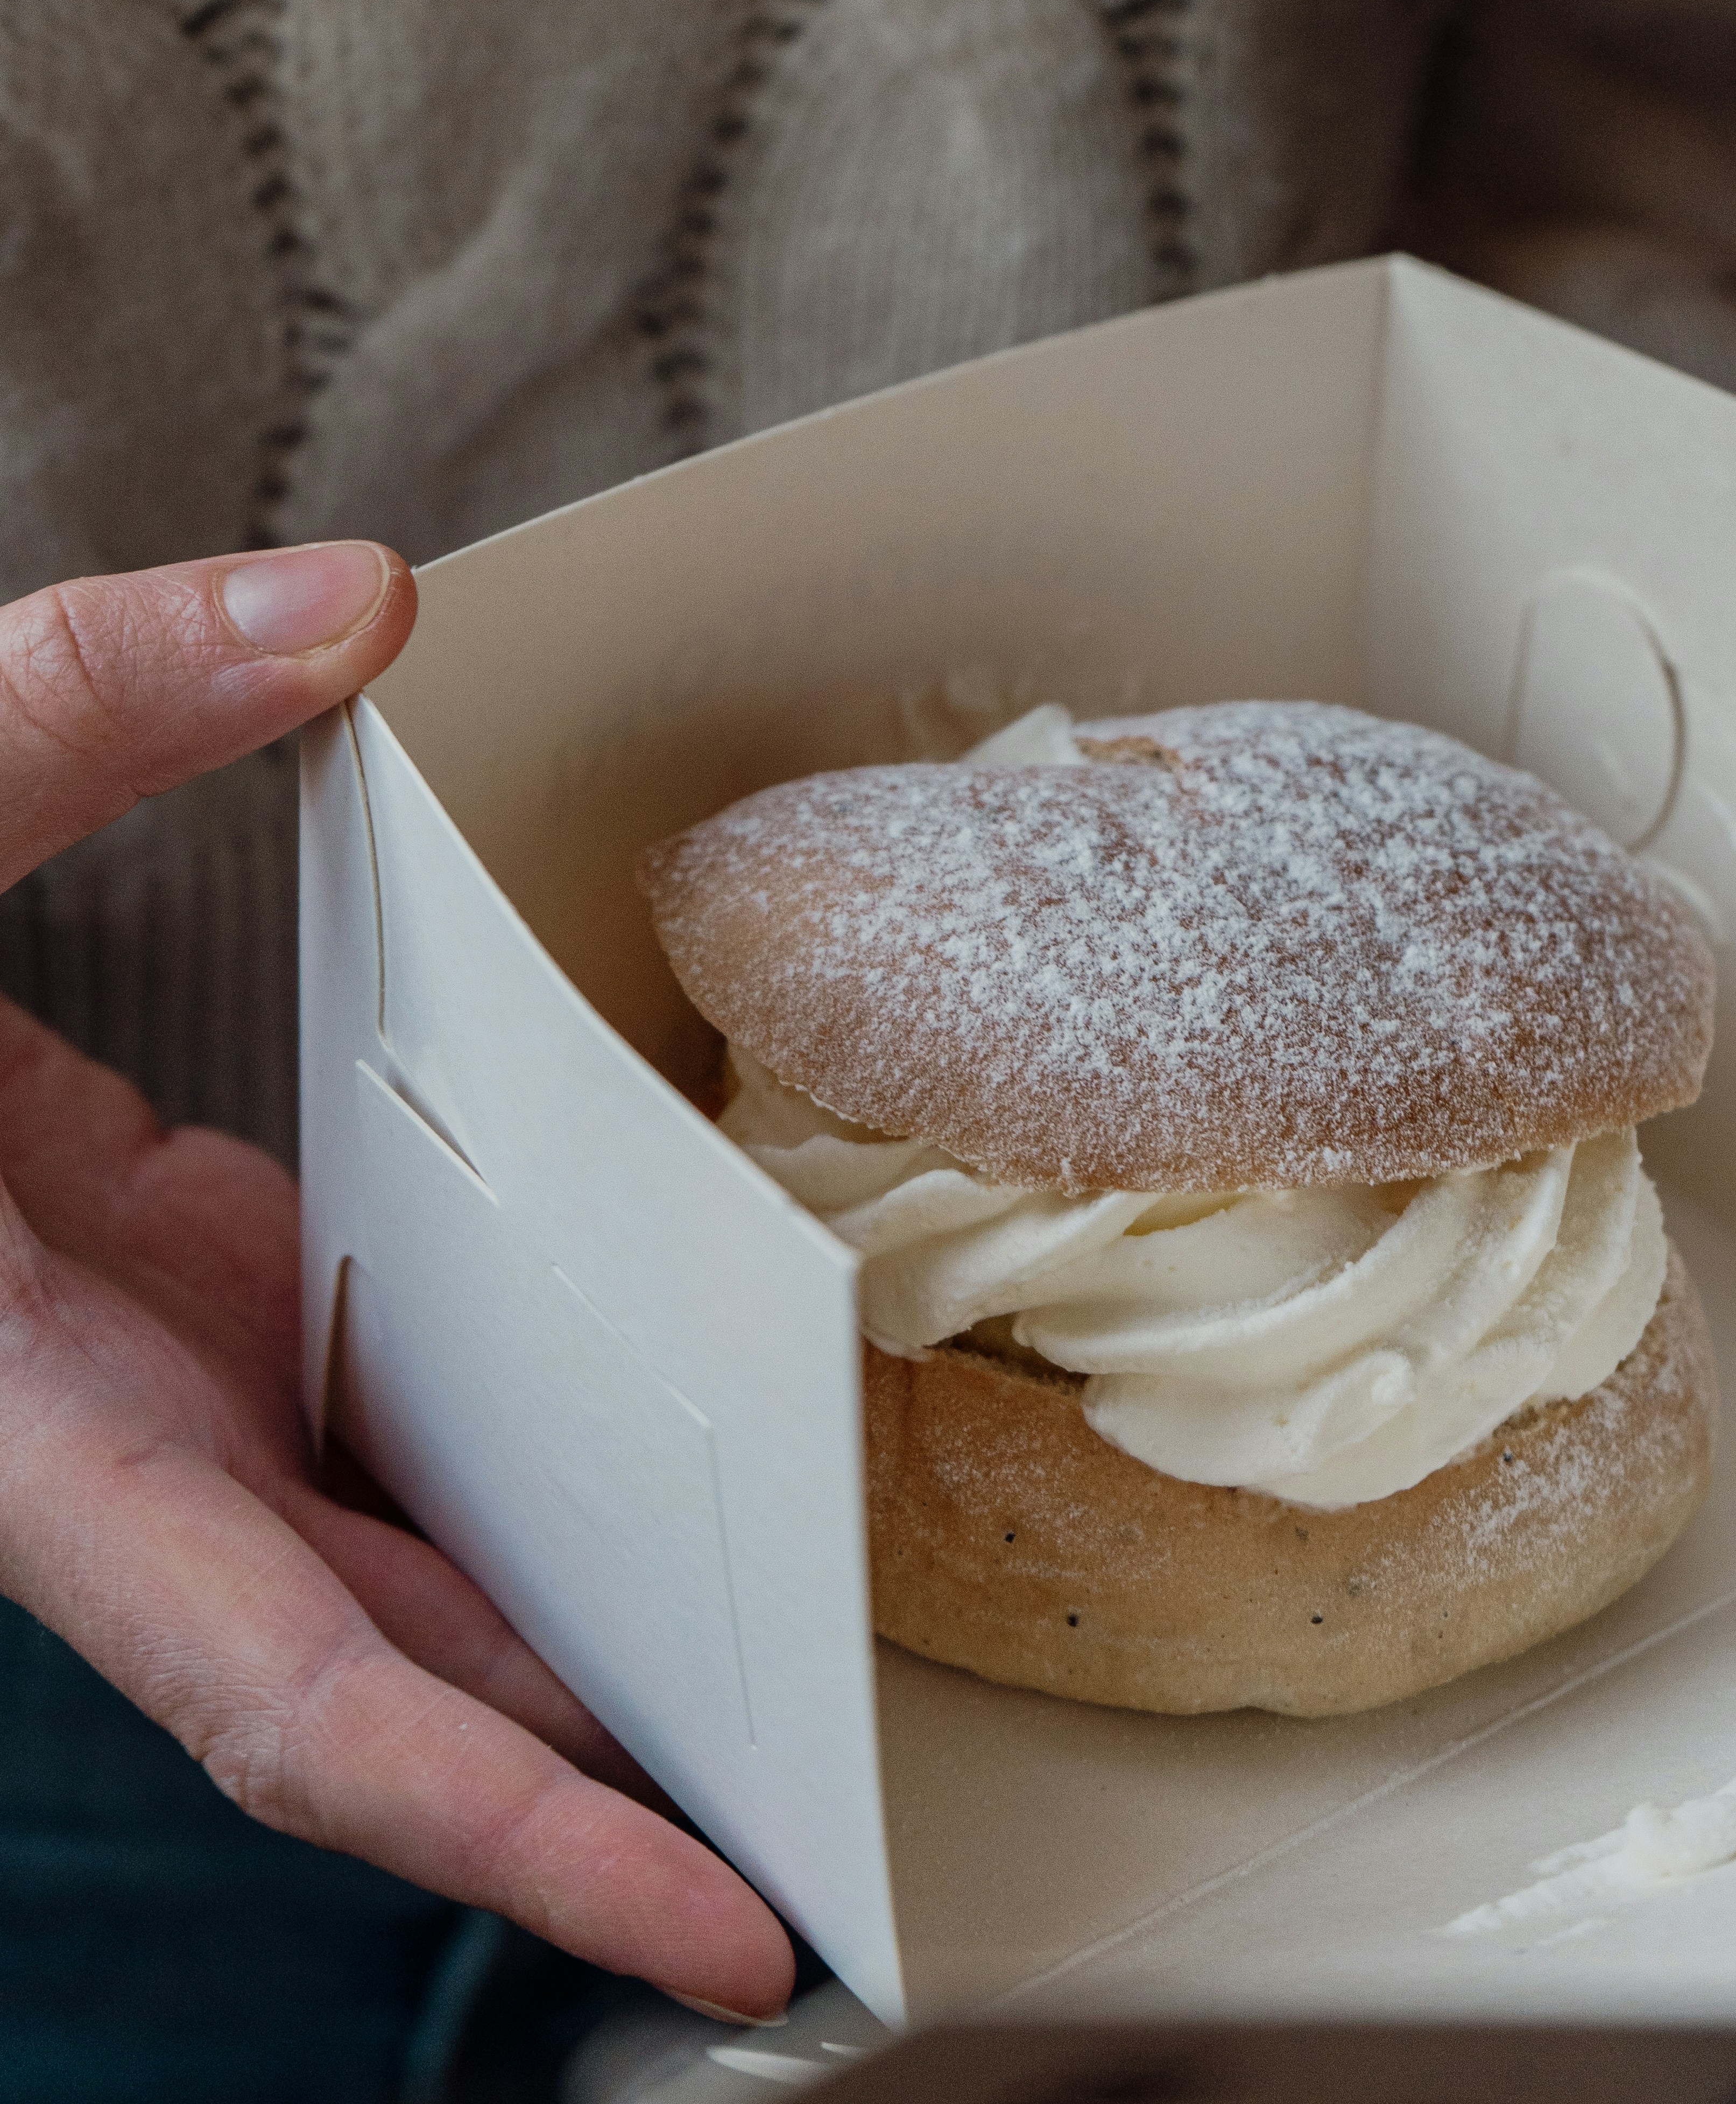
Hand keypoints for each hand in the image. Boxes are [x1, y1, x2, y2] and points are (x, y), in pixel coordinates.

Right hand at [0, 548, 789, 2020]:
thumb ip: (93, 694)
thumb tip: (349, 603)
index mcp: (38, 1414)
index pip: (294, 1697)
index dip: (508, 1832)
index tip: (716, 1929)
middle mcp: (112, 1455)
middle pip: (389, 1688)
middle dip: (608, 1797)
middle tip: (857, 1851)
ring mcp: (162, 1399)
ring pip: (395, 1591)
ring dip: (581, 1662)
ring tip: (812, 1697)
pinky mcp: (197, 1319)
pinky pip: (379, 1458)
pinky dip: (515, 1494)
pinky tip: (663, 1474)